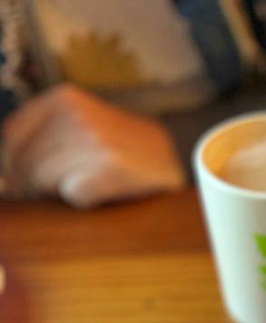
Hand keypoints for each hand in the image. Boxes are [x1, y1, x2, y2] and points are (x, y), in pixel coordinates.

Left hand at [2, 84, 185, 207]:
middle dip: (35, 184)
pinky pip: (74, 196)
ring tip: (89, 188)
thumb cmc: (121, 154)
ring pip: (44, 181)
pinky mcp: (110, 167)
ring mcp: (94, 139)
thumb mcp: (81, 127)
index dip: (14, 164)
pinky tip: (105, 193)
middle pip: (24, 162)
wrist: (170, 165)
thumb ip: (42, 138)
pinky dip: (86, 202)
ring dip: (61, 194)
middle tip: (66, 189)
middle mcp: (77, 113)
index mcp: (64, 97)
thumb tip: (5, 175)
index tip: (24, 181)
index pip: (11, 135)